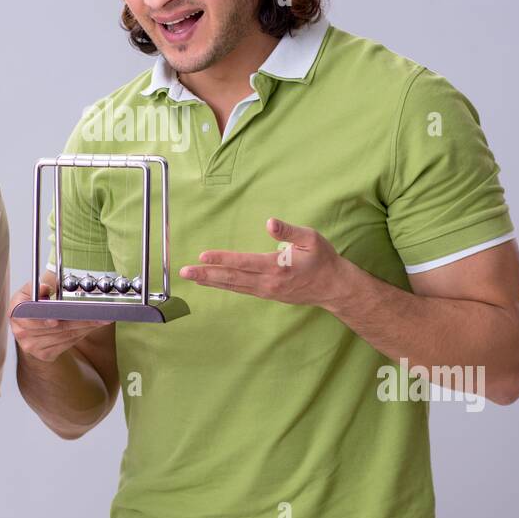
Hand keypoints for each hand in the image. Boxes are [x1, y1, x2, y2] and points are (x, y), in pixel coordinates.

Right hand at [9, 274, 111, 362]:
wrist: (27, 329)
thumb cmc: (31, 306)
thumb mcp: (29, 291)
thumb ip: (35, 287)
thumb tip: (44, 287)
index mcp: (16, 313)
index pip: (31, 318)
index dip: (44, 320)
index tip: (57, 319)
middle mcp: (21, 332)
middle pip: (56, 328)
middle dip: (79, 320)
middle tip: (98, 314)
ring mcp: (33, 346)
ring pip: (65, 336)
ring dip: (85, 327)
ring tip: (100, 319)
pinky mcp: (45, 354)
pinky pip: (67, 343)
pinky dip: (81, 334)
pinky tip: (91, 326)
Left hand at [179, 218, 354, 309]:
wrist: (334, 287)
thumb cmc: (322, 259)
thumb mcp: (311, 238)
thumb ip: (289, 231)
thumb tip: (269, 223)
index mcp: (277, 267)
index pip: (243, 262)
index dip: (222, 258)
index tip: (202, 256)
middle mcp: (268, 282)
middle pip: (232, 278)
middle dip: (206, 275)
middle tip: (184, 272)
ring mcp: (267, 291)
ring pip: (234, 286)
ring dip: (211, 282)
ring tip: (192, 278)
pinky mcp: (268, 295)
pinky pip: (241, 290)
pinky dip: (224, 286)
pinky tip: (213, 282)